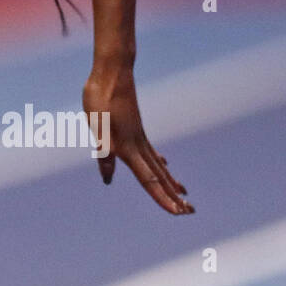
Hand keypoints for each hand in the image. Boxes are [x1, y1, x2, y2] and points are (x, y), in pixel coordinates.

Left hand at [83, 68, 193, 214]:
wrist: (112, 71)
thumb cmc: (101, 97)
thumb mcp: (96, 125)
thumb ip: (104, 152)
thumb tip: (108, 179)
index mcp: (127, 147)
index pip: (148, 179)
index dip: (162, 198)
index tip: (178, 213)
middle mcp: (137, 143)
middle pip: (158, 175)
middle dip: (172, 195)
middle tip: (189, 212)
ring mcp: (138, 135)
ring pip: (157, 164)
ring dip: (169, 180)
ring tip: (183, 192)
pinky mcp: (135, 127)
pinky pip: (150, 151)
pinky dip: (158, 162)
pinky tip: (163, 164)